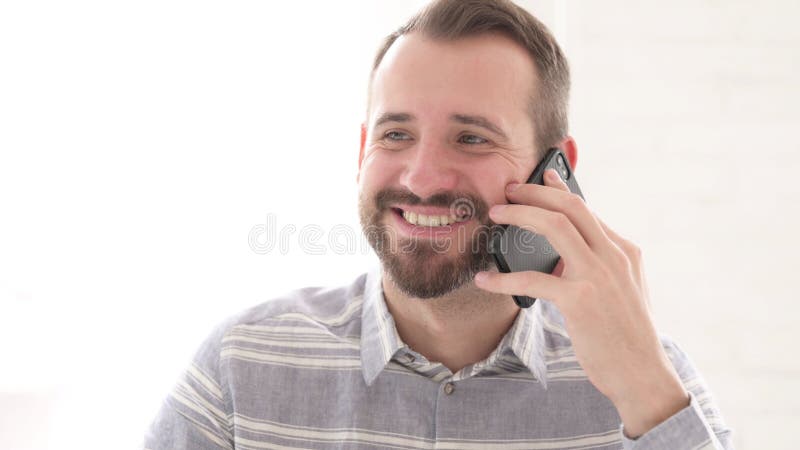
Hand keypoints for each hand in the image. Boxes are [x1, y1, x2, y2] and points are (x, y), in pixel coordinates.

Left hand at [474, 168, 689, 437]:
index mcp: (624, 250)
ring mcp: (598, 275)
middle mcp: (614, 256)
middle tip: (508, 192)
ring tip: (496, 216)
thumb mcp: (622, 289)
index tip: (541, 175)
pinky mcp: (580, 300)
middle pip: (570, 208)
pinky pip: (532, 280)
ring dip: (520, 216)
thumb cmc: (625, 334)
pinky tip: (486, 280)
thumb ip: (600, 265)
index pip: (586, 209)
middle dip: (534, 194)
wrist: (642, 373)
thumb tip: (562, 250)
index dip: (560, 190)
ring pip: (554, 227)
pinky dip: (503, 278)